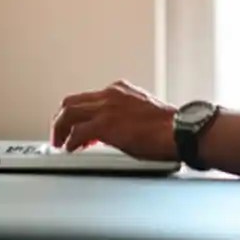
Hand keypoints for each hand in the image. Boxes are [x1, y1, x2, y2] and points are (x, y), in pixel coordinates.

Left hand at [50, 80, 177, 161]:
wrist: (179, 130)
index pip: (87, 98)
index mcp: (119, 89)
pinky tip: (70, 149)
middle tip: (60, 135)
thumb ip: (125, 114)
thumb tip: (117, 129)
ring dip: (60, 129)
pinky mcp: (105, 125)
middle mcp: (110, 94)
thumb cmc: (170, 126)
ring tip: (60, 143)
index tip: (75, 126)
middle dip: (61, 119)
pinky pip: (77, 132)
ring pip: (69, 113)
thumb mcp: (143, 111)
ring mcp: (106, 108)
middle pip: (72, 102)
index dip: (76, 114)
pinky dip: (70, 142)